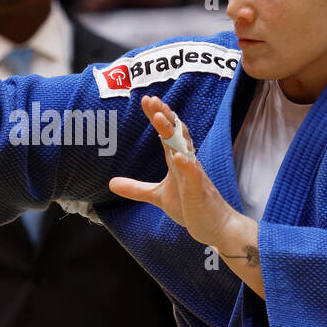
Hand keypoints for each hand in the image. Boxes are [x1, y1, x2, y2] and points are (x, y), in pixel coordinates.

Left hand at [108, 95, 240, 248]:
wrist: (214, 227)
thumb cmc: (190, 207)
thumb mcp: (158, 196)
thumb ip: (136, 188)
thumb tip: (111, 183)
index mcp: (177, 161)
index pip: (167, 134)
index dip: (158, 117)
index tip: (147, 101)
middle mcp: (187, 162)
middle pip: (176, 134)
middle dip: (165, 116)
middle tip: (152, 100)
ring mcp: (195, 175)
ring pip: (184, 148)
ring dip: (173, 133)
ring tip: (161, 118)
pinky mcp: (200, 191)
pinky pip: (194, 175)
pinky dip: (187, 165)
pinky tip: (178, 157)